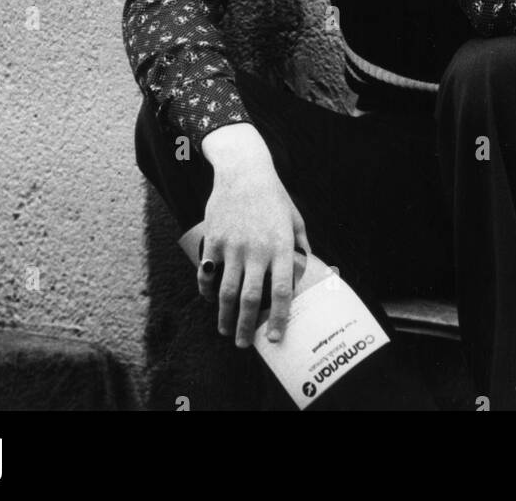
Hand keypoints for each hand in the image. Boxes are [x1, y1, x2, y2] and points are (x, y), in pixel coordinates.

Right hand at [199, 124, 310, 348]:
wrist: (243, 170)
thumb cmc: (273, 196)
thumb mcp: (294, 218)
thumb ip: (301, 245)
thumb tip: (309, 268)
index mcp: (281, 246)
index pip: (283, 290)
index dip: (280, 318)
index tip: (276, 338)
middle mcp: (257, 249)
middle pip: (251, 298)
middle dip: (247, 326)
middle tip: (244, 344)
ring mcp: (233, 245)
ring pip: (226, 291)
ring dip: (225, 316)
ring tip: (227, 330)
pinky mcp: (214, 239)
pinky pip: (208, 272)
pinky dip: (206, 290)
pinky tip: (209, 300)